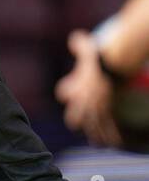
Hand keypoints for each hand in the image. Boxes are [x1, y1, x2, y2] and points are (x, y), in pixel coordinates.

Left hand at [57, 29, 122, 147]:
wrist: (107, 66)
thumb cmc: (96, 57)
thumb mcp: (87, 50)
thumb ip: (81, 44)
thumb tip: (76, 35)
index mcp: (74, 88)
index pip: (65, 92)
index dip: (68, 92)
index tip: (70, 94)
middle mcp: (80, 102)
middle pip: (75, 117)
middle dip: (77, 120)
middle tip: (79, 124)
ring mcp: (92, 107)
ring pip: (92, 125)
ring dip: (95, 134)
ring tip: (98, 143)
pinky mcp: (106, 110)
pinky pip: (108, 127)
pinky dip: (111, 136)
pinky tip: (115, 144)